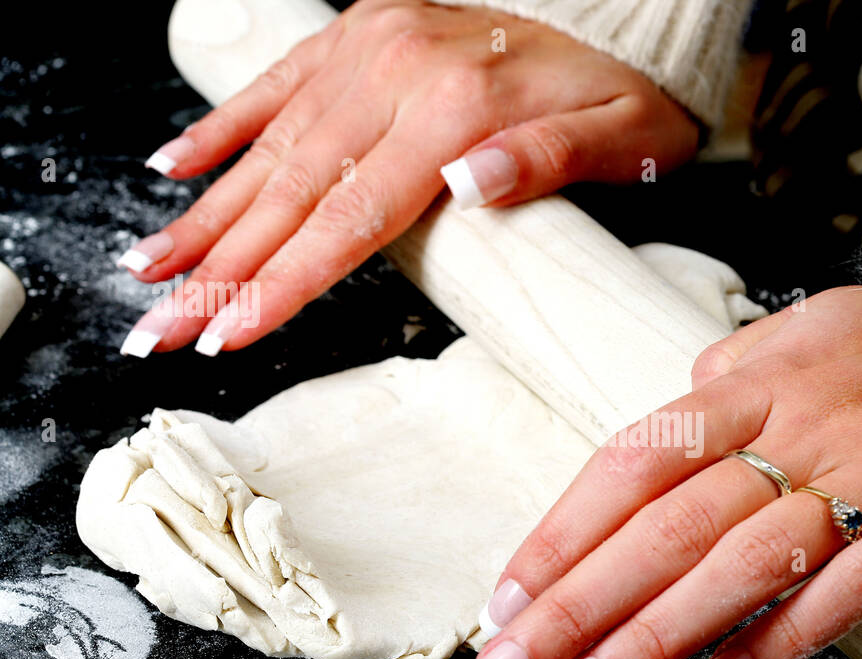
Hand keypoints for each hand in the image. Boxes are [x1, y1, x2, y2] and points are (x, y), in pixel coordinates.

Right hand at [117, 0, 697, 356]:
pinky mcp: (362, 35)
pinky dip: (222, 128)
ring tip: (146, 270)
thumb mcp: (620, 138)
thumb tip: (471, 186)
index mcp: (456, 109)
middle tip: (159, 330)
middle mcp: (397, 72)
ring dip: (202, 213)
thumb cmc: (623, 94)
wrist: (620, 17)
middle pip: (291, 192)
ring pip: (270, 146)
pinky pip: (278, 83)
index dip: (285, 282)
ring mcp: (371, 47)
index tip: (230, 333)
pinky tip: (172, 167)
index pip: (352, 218)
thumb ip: (549, 161)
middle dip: (218, 269)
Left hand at [455, 287, 861, 658]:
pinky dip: (788, 630)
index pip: (631, 462)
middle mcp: (798, 424)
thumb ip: (725, 378)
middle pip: (665, 527)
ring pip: (741, 564)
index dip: (560, 534)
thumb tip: (664, 440)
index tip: (503, 600)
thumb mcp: (801, 334)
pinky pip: (855, 582)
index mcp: (752, 379)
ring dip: (654, 638)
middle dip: (574, 609)